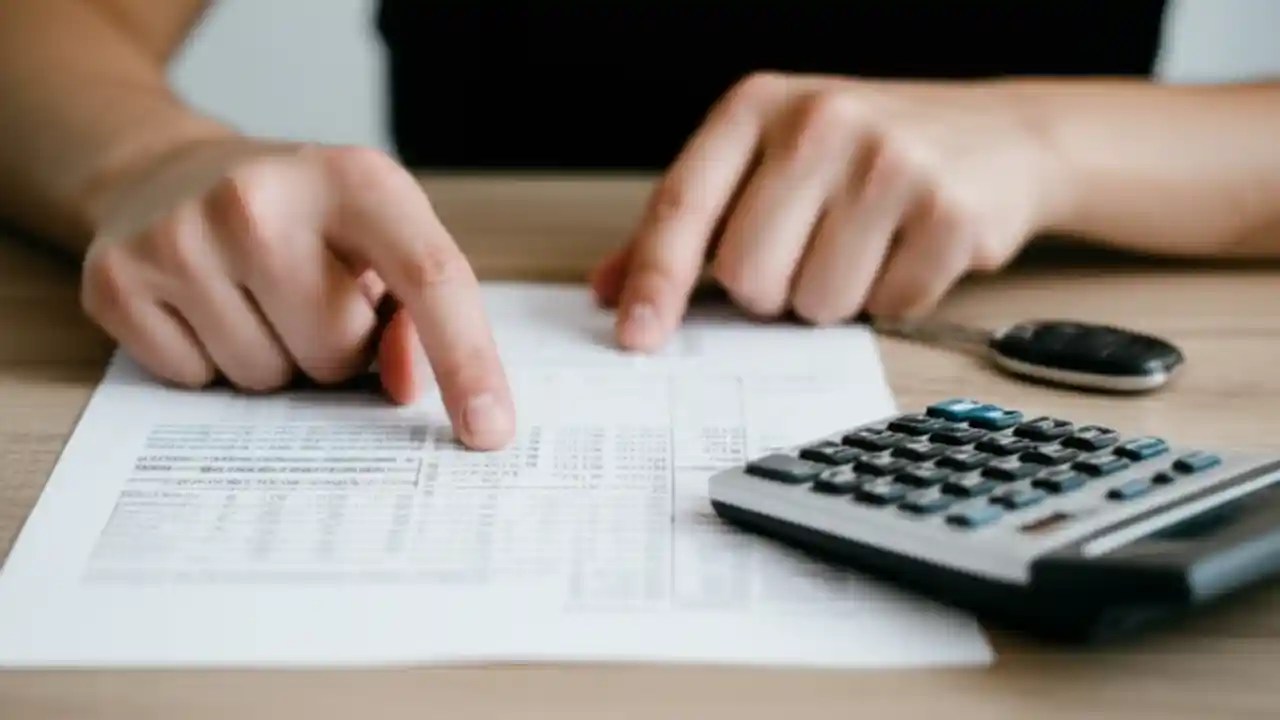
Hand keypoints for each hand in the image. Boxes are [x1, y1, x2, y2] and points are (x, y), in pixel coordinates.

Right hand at [80, 139, 514, 448]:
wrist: (168, 171)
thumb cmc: (303, 222)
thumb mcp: (377, 240)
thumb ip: (415, 314)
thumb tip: (405, 389)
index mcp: (354, 178)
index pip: (430, 278)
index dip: (467, 360)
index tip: (489, 431)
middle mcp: (262, 198)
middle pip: (338, 352)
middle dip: (337, 349)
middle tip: (309, 298)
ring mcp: (180, 237)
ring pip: (268, 379)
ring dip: (277, 361)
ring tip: (256, 299)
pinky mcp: (118, 280)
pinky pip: (198, 384)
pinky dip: (212, 364)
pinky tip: (205, 308)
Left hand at [592, 72, 1067, 348]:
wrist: (1000, 136)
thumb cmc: (864, 152)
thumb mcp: (767, 162)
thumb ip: (687, 225)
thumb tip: (611, 291)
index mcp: (758, 107)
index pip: (683, 206)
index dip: (656, 281)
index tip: (636, 336)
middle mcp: (820, 122)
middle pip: (748, 276)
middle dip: (771, 291)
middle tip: (807, 252)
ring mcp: (890, 164)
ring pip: (816, 304)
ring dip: (833, 299)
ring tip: (863, 245)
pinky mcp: (949, 213)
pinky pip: (886, 310)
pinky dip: (892, 299)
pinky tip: (908, 251)